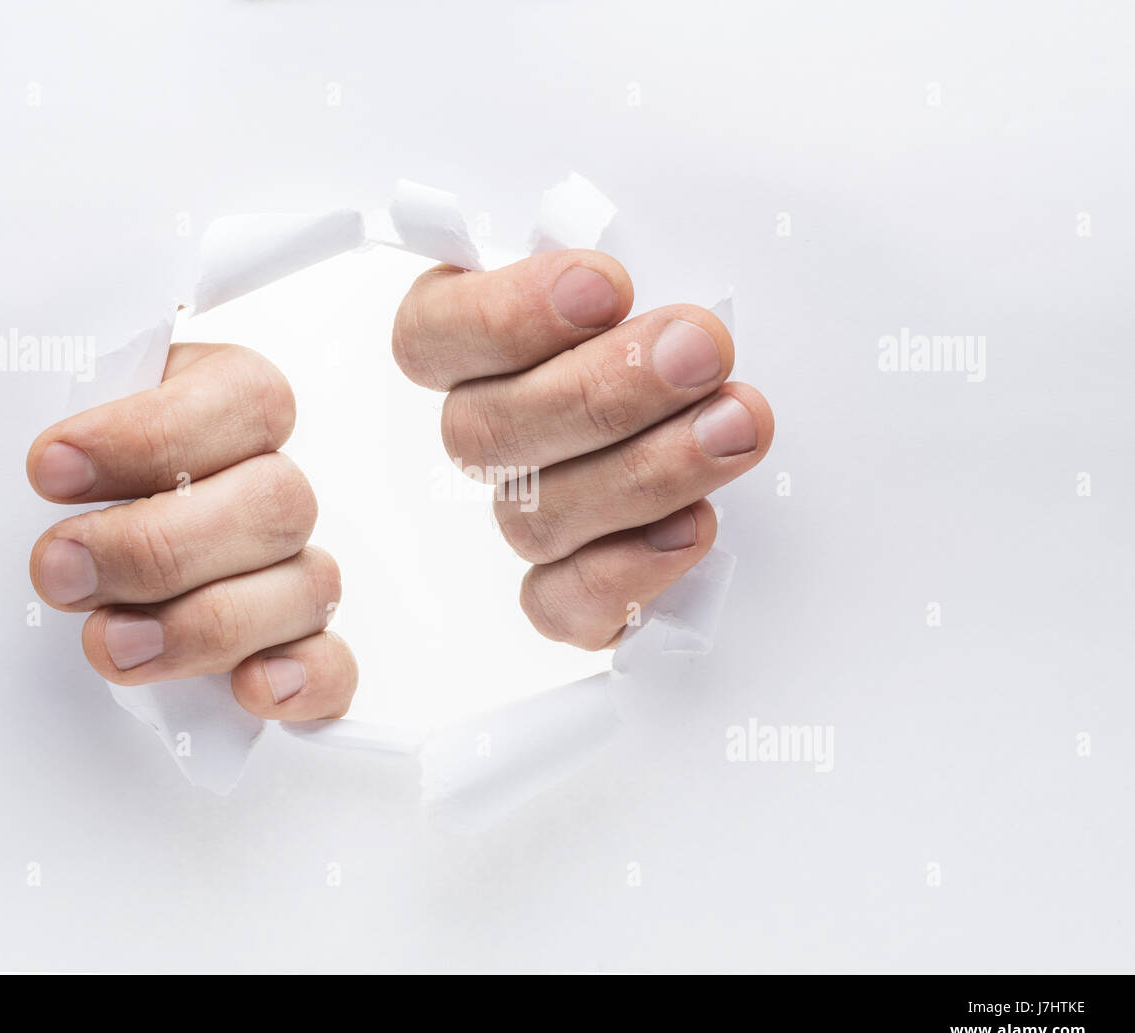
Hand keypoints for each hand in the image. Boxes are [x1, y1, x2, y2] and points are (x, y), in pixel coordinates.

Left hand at [26, 343, 356, 720]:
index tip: (50, 469)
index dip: (153, 436)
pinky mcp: (300, 656)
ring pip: (309, 587)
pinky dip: (304, 680)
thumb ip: (61, 412)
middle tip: (59, 570)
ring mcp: (294, 575)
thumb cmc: (58, 498)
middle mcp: (271, 490)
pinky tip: (249, 688)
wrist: (60, 565)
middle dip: (161, 546)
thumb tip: (50, 404)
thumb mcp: (48, 435)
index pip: (246, 398)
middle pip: (277, 503)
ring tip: (111, 644)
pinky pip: (336, 668)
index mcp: (226, 411)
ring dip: (208, 624)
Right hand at [393, 251, 773, 649]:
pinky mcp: (573, 595)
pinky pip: (557, 605)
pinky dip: (624, 571)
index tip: (607, 287)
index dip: (504, 317)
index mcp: (486, 345)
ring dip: (641, 472)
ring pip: (530, 518)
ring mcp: (528, 518)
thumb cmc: (704, 337)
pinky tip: (694, 526)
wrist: (763, 422)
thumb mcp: (677, 270)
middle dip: (602, 392)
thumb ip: (637, 267)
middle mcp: (493, 437)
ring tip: (734, 427)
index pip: (430, 336)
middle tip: (701, 351)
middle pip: (481, 435)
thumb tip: (640, 291)